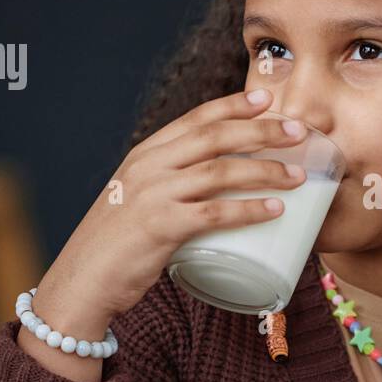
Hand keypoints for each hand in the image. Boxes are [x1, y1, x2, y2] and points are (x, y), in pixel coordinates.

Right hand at [19, 88, 306, 380]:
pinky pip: (215, 213)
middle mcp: (149, 166)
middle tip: (300, 132)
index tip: (268, 98)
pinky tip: (275, 210)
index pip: (196, 118)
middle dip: (263, 131)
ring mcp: (153, 195)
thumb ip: (172, 186)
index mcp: (145, 154)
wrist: (81, 282)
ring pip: (221, 171)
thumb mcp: (140, 199)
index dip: (234, 106)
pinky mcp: (160, 227)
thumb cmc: (118, 245)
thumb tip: (222, 187)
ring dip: (266, 171)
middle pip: (215, 137)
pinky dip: (249, 210)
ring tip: (299, 176)